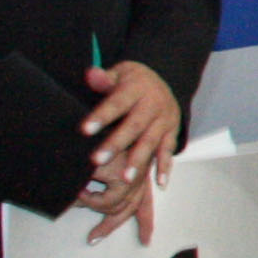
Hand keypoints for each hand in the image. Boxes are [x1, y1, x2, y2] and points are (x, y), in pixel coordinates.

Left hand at [79, 62, 180, 245]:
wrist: (164, 81)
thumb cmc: (132, 81)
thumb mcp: (119, 73)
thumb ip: (104, 79)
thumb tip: (91, 74)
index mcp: (137, 89)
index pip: (117, 103)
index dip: (102, 117)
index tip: (85, 130)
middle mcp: (154, 104)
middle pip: (134, 126)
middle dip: (116, 144)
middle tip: (97, 160)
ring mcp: (165, 119)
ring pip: (151, 141)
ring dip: (139, 160)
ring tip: (126, 178)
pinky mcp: (172, 132)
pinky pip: (169, 150)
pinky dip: (166, 167)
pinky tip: (161, 183)